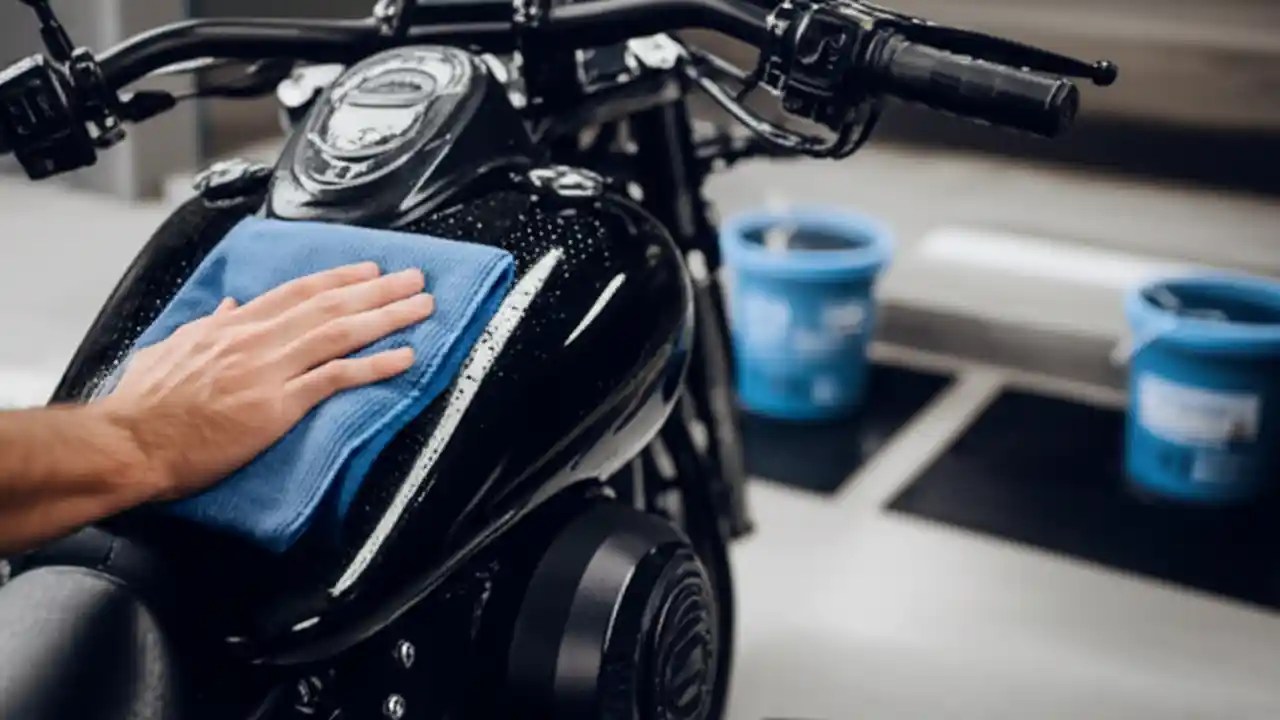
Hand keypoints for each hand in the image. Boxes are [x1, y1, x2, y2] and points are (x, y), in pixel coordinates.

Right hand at [98, 262, 433, 500]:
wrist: (129, 442)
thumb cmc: (144, 406)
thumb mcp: (171, 349)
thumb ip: (205, 326)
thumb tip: (228, 306)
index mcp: (232, 327)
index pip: (296, 292)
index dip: (338, 279)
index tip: (369, 270)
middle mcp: (256, 339)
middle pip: (329, 305)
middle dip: (378, 289)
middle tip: (415, 279)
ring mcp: (269, 370)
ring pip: (340, 332)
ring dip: (387, 317)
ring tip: (422, 308)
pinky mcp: (277, 405)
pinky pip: (336, 378)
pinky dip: (374, 364)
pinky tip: (404, 357)